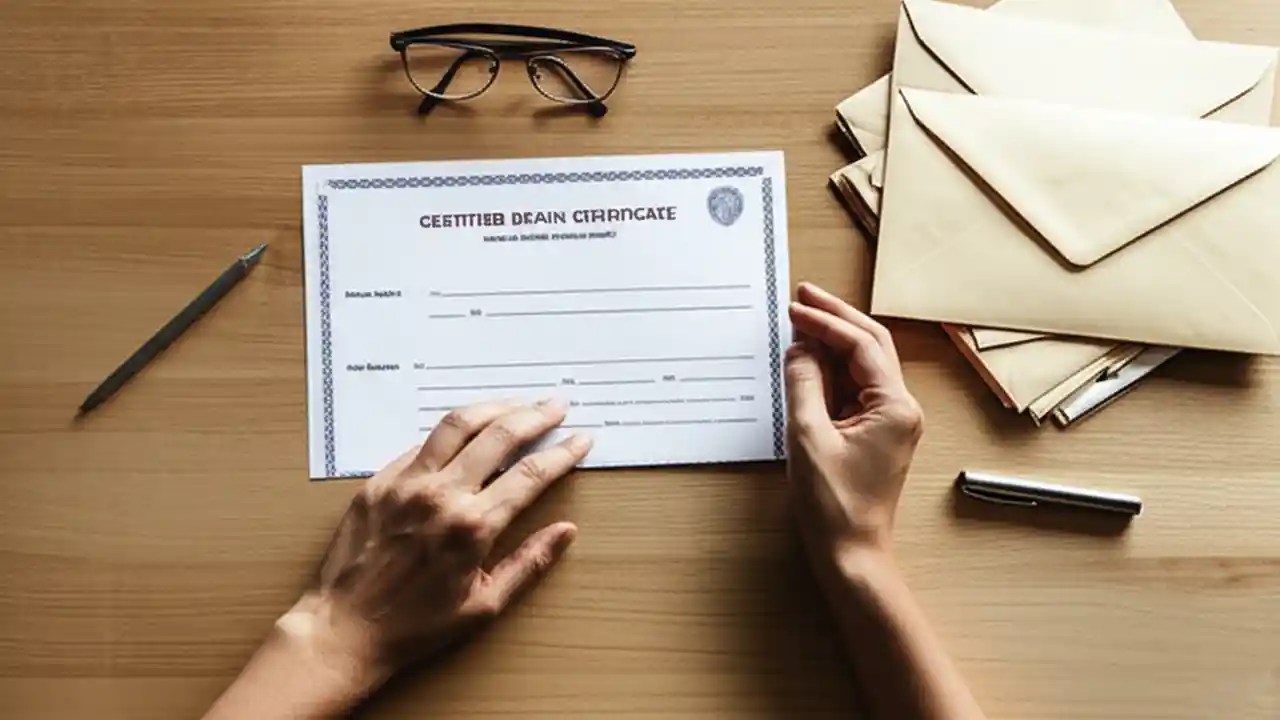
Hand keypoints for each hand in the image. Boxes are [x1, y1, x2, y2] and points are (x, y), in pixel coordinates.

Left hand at [277, 399, 589, 709]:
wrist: (344, 630)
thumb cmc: (416, 627)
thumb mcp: (484, 605)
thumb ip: (529, 562)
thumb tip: (566, 530)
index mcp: (473, 527)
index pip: (531, 475)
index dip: (562, 453)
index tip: (582, 439)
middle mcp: (441, 494)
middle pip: (499, 436)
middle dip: (535, 416)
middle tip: (556, 405)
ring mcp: (406, 483)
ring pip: (457, 425)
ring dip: (493, 407)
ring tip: (517, 402)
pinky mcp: (378, 482)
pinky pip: (421, 444)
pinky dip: (450, 432)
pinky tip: (466, 430)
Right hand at [784, 283, 922, 572]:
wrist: (851, 552)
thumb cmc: (834, 505)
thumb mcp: (809, 437)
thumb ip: (803, 384)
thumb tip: (799, 349)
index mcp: (895, 406)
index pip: (861, 345)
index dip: (825, 323)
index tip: (793, 308)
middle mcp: (901, 408)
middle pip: (871, 344)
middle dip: (836, 317)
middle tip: (803, 294)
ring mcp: (891, 420)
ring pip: (864, 363)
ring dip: (834, 339)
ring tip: (802, 317)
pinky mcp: (876, 432)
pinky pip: (855, 387)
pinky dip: (832, 367)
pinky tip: (809, 357)